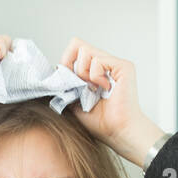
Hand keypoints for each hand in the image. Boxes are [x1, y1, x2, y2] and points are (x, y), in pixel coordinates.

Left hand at [59, 37, 164, 166]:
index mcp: (95, 70)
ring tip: (94, 89)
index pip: (75, 50)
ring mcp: (115, 64)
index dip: (66, 61)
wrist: (118, 132)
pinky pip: (98, 60)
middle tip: (83, 87)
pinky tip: (104, 89)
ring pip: (85, 51)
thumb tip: (54, 73)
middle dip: (74, 68)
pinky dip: (95, 76)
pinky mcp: (123, 66)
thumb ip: (66, 85)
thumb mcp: (74, 102)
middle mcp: (106, 64)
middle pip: (78, 45)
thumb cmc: (102, 122)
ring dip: (84, 73)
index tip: (68, 80)